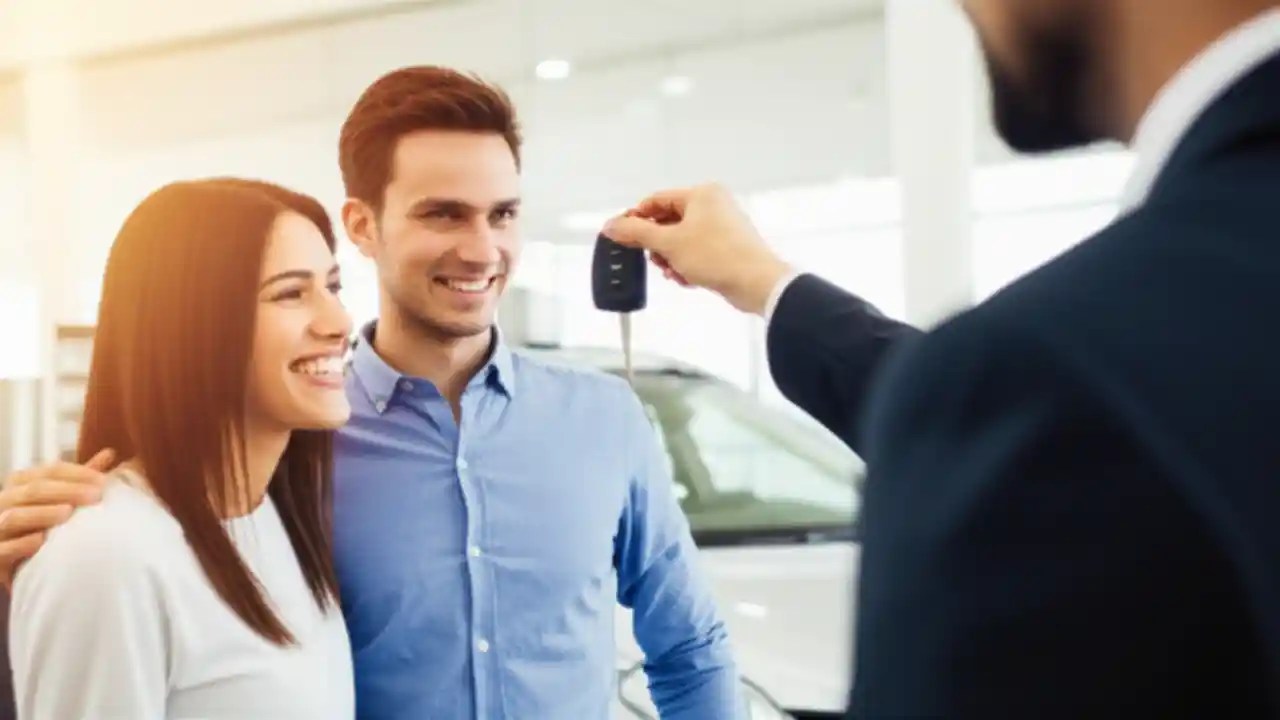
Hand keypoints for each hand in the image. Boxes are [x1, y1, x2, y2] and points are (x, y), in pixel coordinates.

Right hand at [0, 448, 115, 589]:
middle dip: (66, 491)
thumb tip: (109, 453)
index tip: (104, 482)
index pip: (49, 472)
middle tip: (96, 496)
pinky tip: (40, 541)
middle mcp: (4, 502)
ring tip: (68, 513)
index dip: (77, 474)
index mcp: (21, 484)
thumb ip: (80, 480)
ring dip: (42, 514)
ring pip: (14, 517)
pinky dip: (20, 544)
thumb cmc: (40, 524)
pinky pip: (2, 548)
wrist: (10, 559)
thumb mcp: (60, 500)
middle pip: (33, 491)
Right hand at [602, 183, 792, 314]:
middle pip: (669, 221)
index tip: (624, 235)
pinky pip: (697, 252)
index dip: (637, 218)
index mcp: (702, 194)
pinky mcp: (727, 247)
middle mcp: (714, 205)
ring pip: (682, 240)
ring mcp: (722, 227)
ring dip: (671, 258)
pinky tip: (687, 277)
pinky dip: (687, 264)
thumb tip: (613, 226)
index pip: (657, 200)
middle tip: (653, 258)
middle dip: (657, 244)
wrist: (756, 283)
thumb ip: (637, 233)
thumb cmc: (720, 256)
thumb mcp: (669, 243)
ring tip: (673, 271)